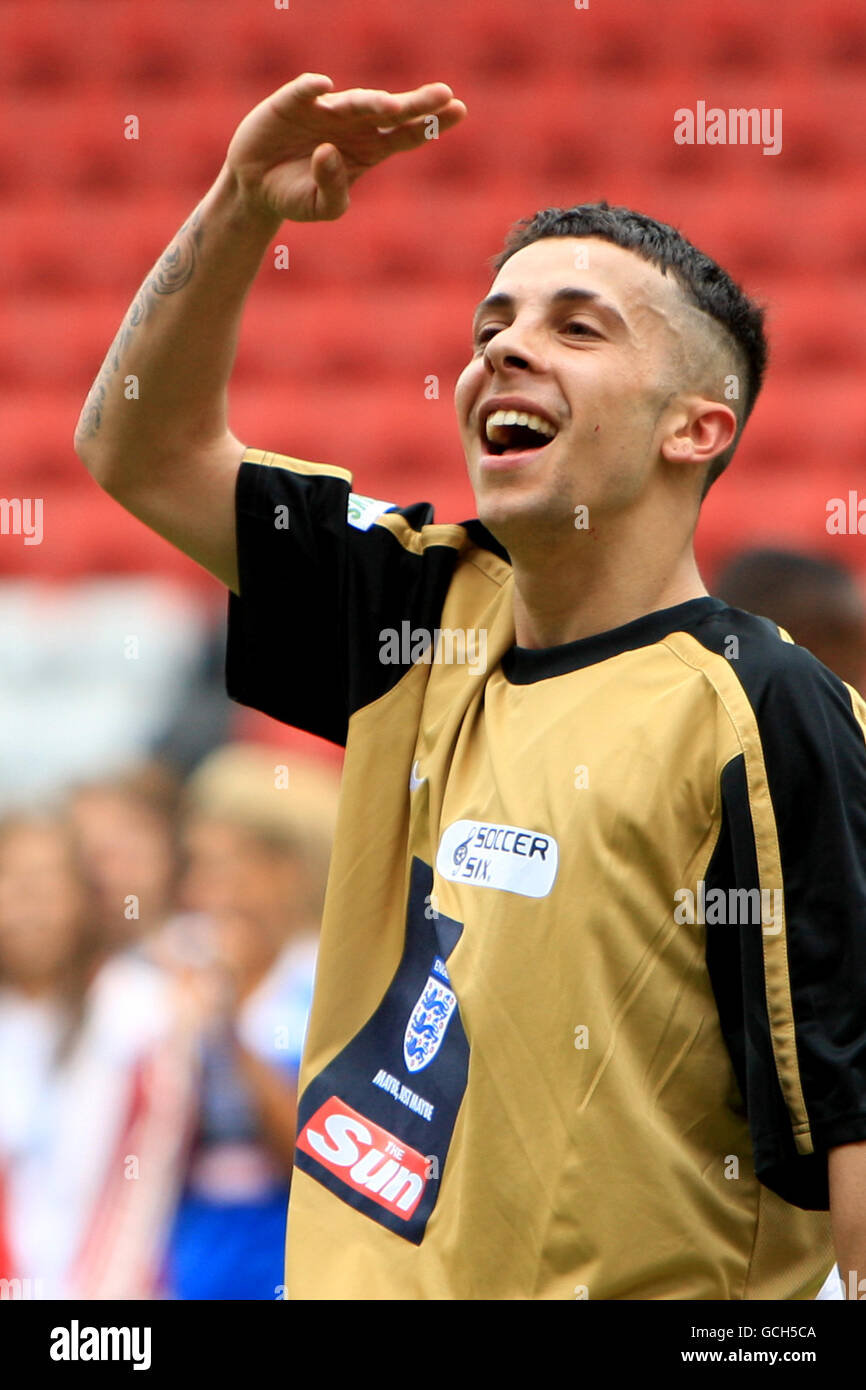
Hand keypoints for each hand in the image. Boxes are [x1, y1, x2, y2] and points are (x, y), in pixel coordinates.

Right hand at [225, 71, 466, 222]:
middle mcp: (353, 124)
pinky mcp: (292, 102)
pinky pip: (304, 90)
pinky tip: (323, 87)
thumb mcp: (319, 208)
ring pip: (353, 101)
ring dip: (371, 102)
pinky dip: (311, 88)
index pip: (407, 133)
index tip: (459, 109)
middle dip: (417, 102)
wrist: (256, 188)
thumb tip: (328, 151)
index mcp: (370, 148)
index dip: (431, 123)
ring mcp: (325, 109)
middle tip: (443, 94)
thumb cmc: (295, 196)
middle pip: (391, 111)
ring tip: (389, 108)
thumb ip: (333, 188)